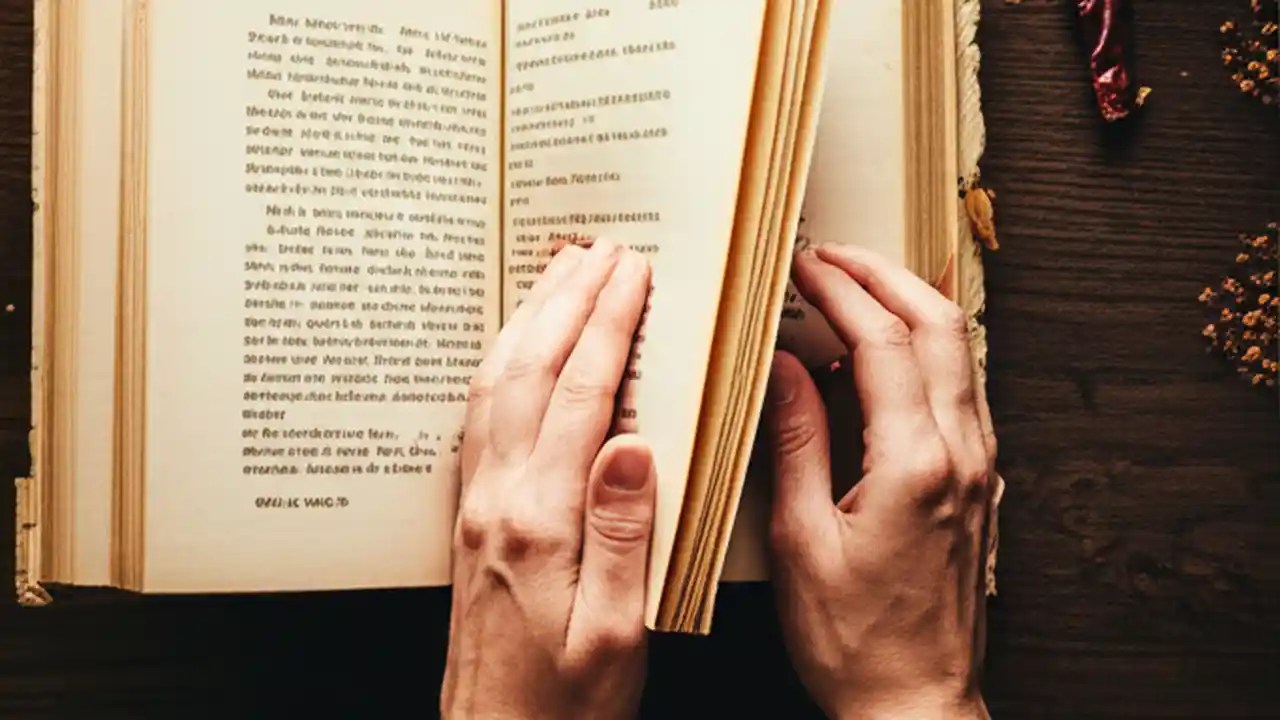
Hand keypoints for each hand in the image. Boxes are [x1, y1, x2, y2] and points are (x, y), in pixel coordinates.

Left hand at [441, 240, 654, 719]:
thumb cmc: (565, 705)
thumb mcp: (616, 635)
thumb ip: (624, 534)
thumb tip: (633, 444)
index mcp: (542, 523)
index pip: (582, 398)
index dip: (609, 327)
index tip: (633, 273)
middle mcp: (498, 501)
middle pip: (532, 373)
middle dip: (567, 300)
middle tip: (600, 247)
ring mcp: (476, 506)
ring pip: (497, 386)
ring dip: (528, 320)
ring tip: (556, 273)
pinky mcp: (469, 520)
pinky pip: (479, 418)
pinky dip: (500, 366)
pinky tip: (514, 350)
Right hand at [765, 245, 996, 719]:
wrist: (915, 704)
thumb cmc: (853, 640)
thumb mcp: (803, 540)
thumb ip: (796, 440)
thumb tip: (784, 366)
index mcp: (916, 464)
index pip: (884, 341)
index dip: (842, 290)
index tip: (804, 264)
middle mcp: (963, 456)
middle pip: (941, 327)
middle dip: (886, 276)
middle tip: (834, 256)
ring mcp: (981, 471)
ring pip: (960, 355)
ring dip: (911, 309)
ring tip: (854, 292)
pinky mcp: (980, 488)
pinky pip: (961, 394)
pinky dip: (924, 356)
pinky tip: (881, 364)